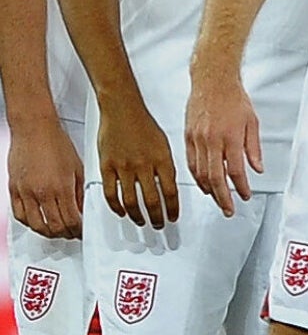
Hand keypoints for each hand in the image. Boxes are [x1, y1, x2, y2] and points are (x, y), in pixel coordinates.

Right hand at [7, 117, 83, 238]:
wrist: (34, 129)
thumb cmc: (56, 143)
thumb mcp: (78, 167)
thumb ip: (79, 191)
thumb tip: (81, 209)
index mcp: (61, 187)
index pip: (70, 220)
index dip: (77, 230)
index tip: (81, 231)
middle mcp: (42, 193)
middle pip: (53, 226)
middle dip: (64, 234)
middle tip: (70, 233)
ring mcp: (26, 193)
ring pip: (35, 225)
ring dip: (47, 232)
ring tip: (56, 230)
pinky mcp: (13, 190)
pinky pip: (19, 215)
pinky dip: (29, 223)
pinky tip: (37, 222)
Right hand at [96, 103, 179, 227]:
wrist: (122, 109)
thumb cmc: (144, 124)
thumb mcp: (165, 145)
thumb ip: (166, 167)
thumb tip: (170, 187)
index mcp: (162, 160)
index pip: (170, 192)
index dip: (172, 209)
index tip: (173, 217)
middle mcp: (144, 166)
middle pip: (152, 201)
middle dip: (157, 217)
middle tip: (158, 224)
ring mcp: (124, 168)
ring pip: (131, 201)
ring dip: (138, 216)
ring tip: (142, 221)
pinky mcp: (106, 167)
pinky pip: (111, 193)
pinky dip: (116, 206)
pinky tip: (121, 212)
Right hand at [185, 71, 261, 216]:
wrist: (212, 81)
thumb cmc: (234, 98)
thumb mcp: (252, 122)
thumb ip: (254, 148)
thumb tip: (257, 169)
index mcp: (230, 137)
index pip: (236, 171)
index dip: (241, 187)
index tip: (245, 196)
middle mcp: (212, 140)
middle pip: (216, 177)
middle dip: (223, 197)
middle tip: (229, 209)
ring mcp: (197, 140)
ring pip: (201, 173)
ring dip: (209, 190)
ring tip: (218, 199)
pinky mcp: (187, 137)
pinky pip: (191, 163)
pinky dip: (197, 177)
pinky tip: (204, 184)